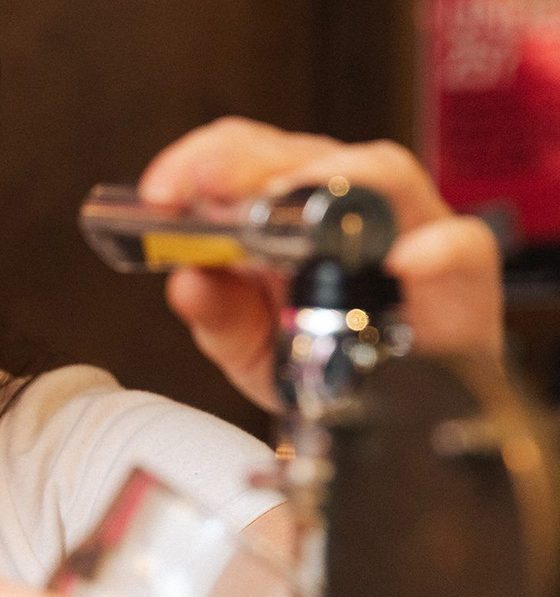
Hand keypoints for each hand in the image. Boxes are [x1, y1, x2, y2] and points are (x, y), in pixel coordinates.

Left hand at [138, 117, 503, 410]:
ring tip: (291, 198)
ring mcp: (410, 226)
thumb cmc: (322, 362)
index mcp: (290, 207)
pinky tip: (406, 261)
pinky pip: (458, 248)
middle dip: (252, 164)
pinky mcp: (463, 271)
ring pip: (384, 175)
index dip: (200, 161)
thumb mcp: (252, 346)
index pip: (242, 154)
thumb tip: (188, 280)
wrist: (395, 416)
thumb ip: (219, 315)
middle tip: (213, 187)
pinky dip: (432, 252)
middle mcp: (349, 201)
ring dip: (336, 182)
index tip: (161, 193)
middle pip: (306, 153)